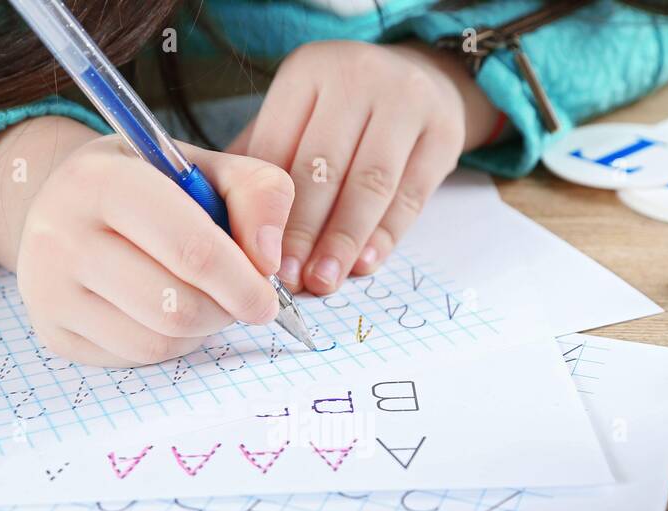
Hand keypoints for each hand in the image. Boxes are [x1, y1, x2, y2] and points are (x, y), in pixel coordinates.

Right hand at [14, 134, 293, 366]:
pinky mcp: (54, 333)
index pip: (191, 249)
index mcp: (101, 181)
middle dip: (224, 311)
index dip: (242, 282)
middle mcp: (61, 236)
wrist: (64, 205)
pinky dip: (169, 344)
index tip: (266, 296)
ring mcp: (49, 291)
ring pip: (158, 341)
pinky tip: (166, 313)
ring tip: (202, 298)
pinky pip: (135, 358)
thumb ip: (257, 193)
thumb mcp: (202, 168)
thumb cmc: (147, 185)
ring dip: (200, 330)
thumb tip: (269, 261)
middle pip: (176, 306)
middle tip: (238, 299)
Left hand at [230, 40, 500, 294]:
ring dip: (343, 241)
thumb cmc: (345, 113)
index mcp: (308, 72)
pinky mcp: (444, 132)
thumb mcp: (299, 116)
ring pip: (370, 184)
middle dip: (303, 232)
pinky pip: (411, 196)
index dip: (267, 211)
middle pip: (323, 168)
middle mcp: (357, 76)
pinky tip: (365, 264)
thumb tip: (223, 227)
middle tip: (289, 281)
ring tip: (324, 281)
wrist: (425, 81)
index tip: (257, 260)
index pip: (279, 149)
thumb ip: (263, 163)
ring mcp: (407, 100)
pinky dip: (386, 236)